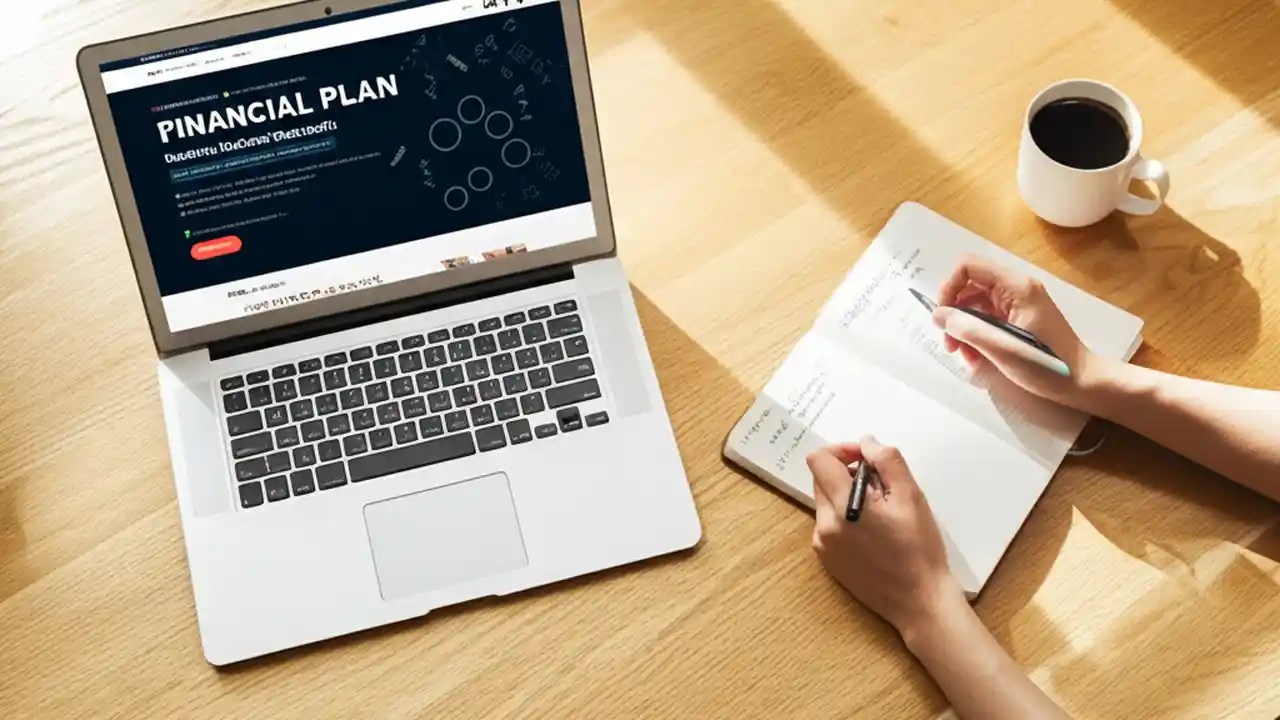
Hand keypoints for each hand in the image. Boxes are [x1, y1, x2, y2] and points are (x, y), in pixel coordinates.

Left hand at [808, 436, 964, 634]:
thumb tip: (865, 443)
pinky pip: (828, 524)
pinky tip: (873, 532)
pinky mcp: (827, 559)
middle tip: (881, 485)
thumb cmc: (919, 549)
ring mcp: (823, 544)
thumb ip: (887, 462)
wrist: (919, 601)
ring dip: (846, 495)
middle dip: (847, 473)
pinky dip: (845, 518)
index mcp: (843, 508)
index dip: (841, 450)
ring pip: (825, 501)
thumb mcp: (912, 497)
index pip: (819, 459)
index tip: (865, 458)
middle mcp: (824, 525)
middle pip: (821, 479)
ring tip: (880, 511)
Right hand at [932, 255, 1102, 408]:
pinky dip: (975, 335)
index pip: (968, 267)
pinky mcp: (1018, 319)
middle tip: (949, 343)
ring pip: (975, 305)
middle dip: (954, 313)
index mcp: (1016, 286)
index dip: (949, 288)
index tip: (943, 317)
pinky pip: (987, 319)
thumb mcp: (1001, 348)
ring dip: (962, 328)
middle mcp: (1016, 288)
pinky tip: (975, 357)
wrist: (1081, 382)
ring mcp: (1017, 304)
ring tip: (962, 354)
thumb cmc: (1047, 364)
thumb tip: (937, 315)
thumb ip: (966, 329)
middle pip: (969, 286)